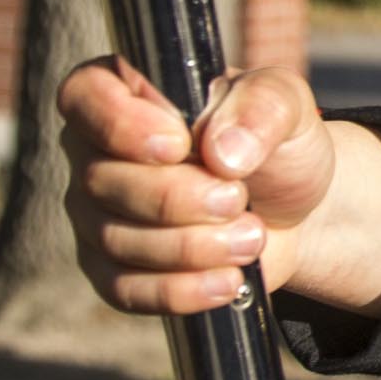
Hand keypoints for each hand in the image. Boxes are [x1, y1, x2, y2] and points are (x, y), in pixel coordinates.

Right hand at [58, 59, 338, 314]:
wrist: (295, 208)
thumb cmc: (275, 142)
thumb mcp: (288, 105)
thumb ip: (263, 105)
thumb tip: (221, 152)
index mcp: (126, 90)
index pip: (85, 95)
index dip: (122, 125)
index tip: (180, 145)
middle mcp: (97, 152)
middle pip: (101, 180)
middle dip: (177, 197)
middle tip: (238, 198)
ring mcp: (98, 214)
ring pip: (115, 238)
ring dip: (191, 245)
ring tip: (252, 237)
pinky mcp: (116, 269)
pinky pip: (125, 289)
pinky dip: (180, 290)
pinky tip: (227, 281)